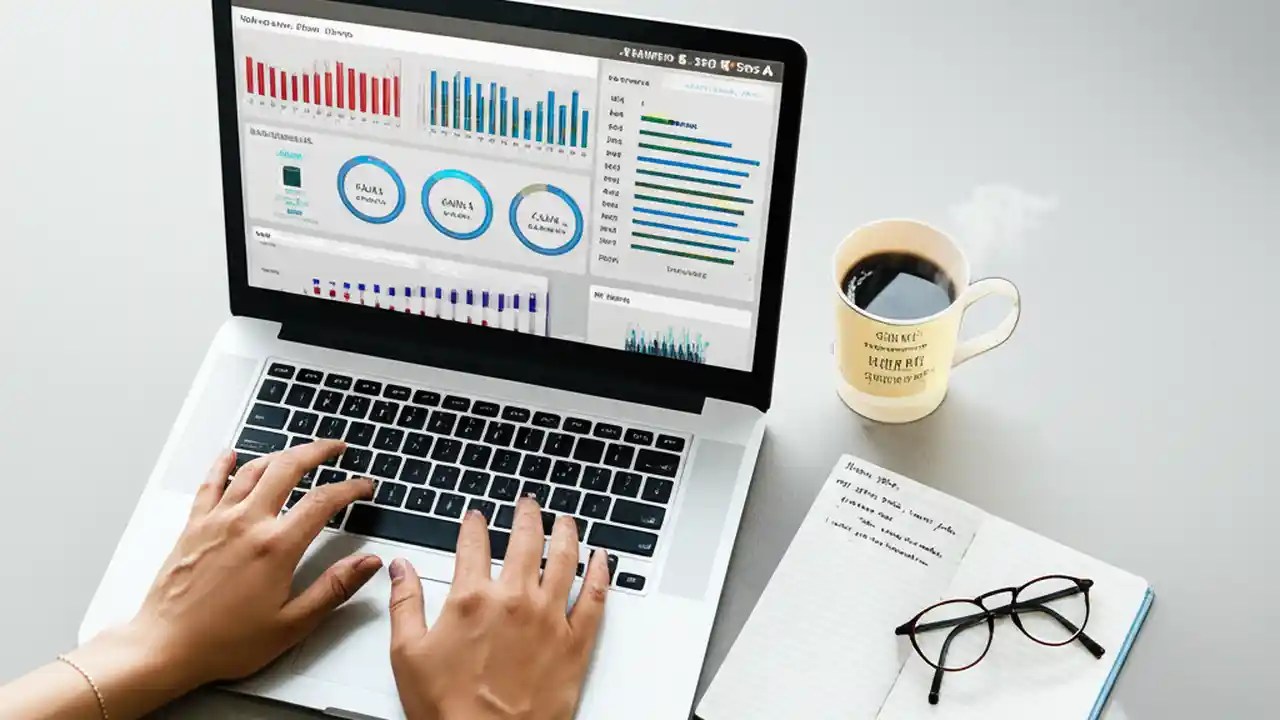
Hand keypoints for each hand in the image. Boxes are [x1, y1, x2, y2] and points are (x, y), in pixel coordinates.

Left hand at [85, 441, 380, 691]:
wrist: (165, 648)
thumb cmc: (226, 643)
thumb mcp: (292, 624)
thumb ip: (334, 588)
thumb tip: (369, 563)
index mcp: (276, 547)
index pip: (323, 501)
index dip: (350, 488)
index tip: (364, 487)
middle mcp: (247, 524)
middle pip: (288, 468)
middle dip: (317, 451)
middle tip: (336, 448)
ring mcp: (217, 521)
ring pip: (253, 470)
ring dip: (280, 454)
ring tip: (297, 452)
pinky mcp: (194, 527)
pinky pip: (211, 484)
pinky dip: (224, 465)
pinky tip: (231, 455)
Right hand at [389, 497, 609, 719]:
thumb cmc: (448, 710)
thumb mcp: (407, 655)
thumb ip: (404, 604)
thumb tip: (400, 568)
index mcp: (471, 599)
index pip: (473, 544)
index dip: (474, 525)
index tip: (476, 517)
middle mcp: (514, 599)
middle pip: (525, 540)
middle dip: (526, 515)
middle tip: (527, 503)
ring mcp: (549, 618)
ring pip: (564, 558)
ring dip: (565, 532)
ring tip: (565, 519)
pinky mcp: (575, 641)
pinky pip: (595, 596)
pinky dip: (601, 571)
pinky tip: (601, 557)